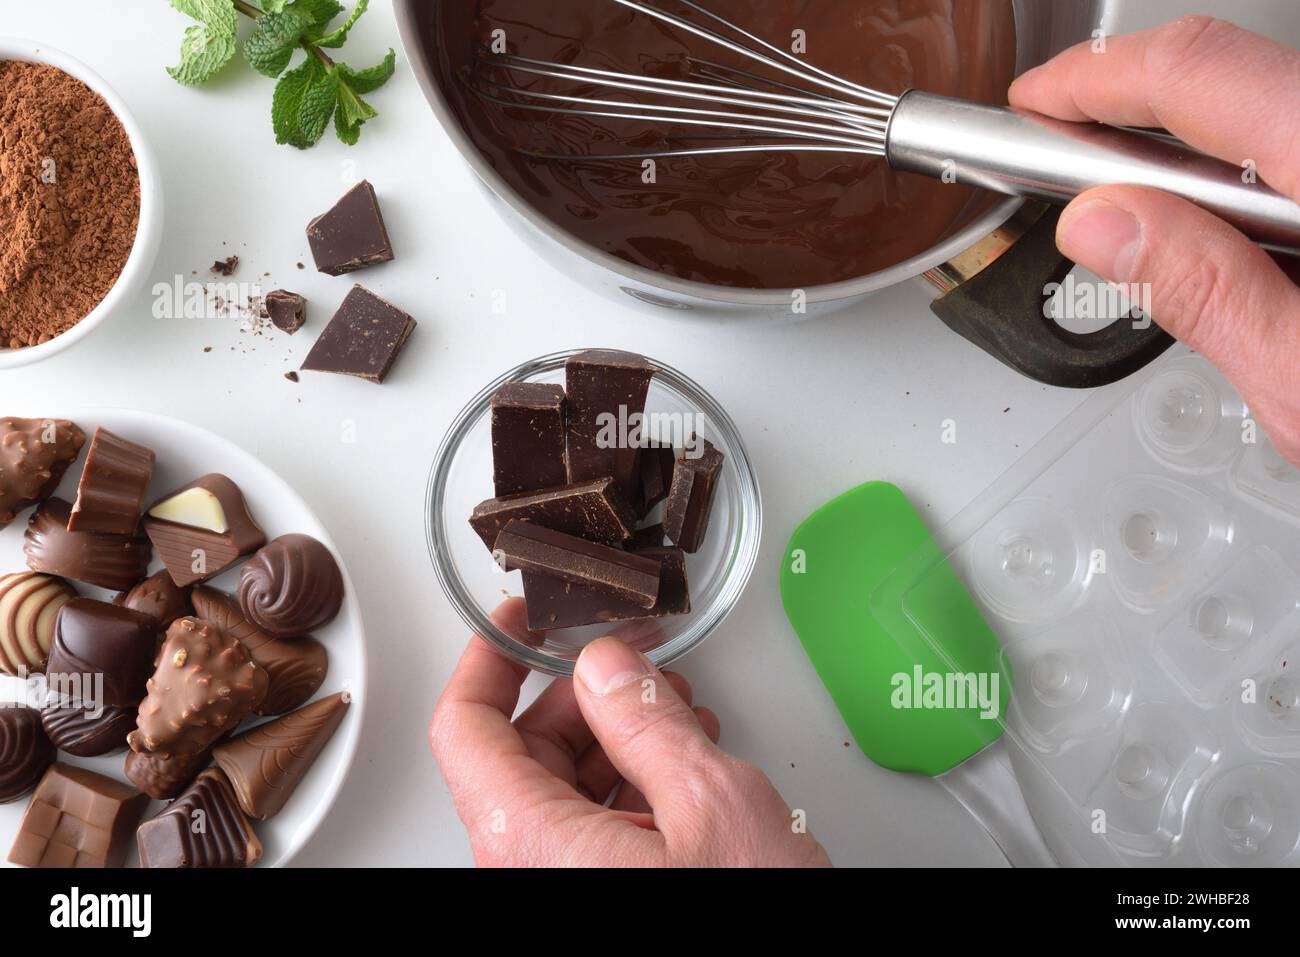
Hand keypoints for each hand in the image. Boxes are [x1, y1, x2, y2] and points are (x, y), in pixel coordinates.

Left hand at [429, 599, 830, 866]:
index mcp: (530, 844)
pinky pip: (590, 830)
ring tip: (682, 719)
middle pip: (520, 753)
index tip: (519, 621)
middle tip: (638, 669)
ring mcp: (561, 891)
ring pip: (560, 790)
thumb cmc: (751, 927)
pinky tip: (686, 770)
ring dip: (617, 741)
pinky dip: (632, 787)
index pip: (463, 729)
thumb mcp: (712, 805)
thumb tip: (608, 665)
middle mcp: (528, 873)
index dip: (488, 660)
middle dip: (583, 700)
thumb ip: (646, 721)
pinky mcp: (596, 901)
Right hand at [1010, 17, 1299, 463]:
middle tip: (1064, 163)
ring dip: (1190, 159)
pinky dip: (1246, 185)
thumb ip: (1204, 291)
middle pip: (1242, 80)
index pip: (1203, 75)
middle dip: (1133, 115)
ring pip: (1279, 118)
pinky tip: (1222, 239)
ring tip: (1136, 220)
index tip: (1038, 103)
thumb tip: (1106, 221)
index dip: (1098, 76)